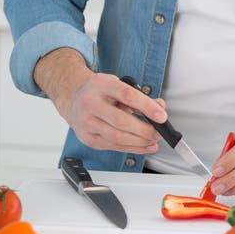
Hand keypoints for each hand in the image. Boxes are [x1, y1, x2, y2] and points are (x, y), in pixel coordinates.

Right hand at [33, 48, 167, 153]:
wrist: (72, 97)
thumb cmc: (99, 91)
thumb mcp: (118, 85)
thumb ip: (140, 96)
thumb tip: (159, 108)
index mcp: (102, 85)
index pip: (127, 95)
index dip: (147, 107)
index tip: (161, 116)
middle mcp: (91, 103)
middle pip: (121, 121)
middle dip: (145, 130)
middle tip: (159, 132)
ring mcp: (86, 122)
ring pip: (116, 137)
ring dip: (139, 142)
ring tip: (153, 140)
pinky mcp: (87, 138)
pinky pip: (112, 146)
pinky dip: (131, 148)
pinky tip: (143, 146)